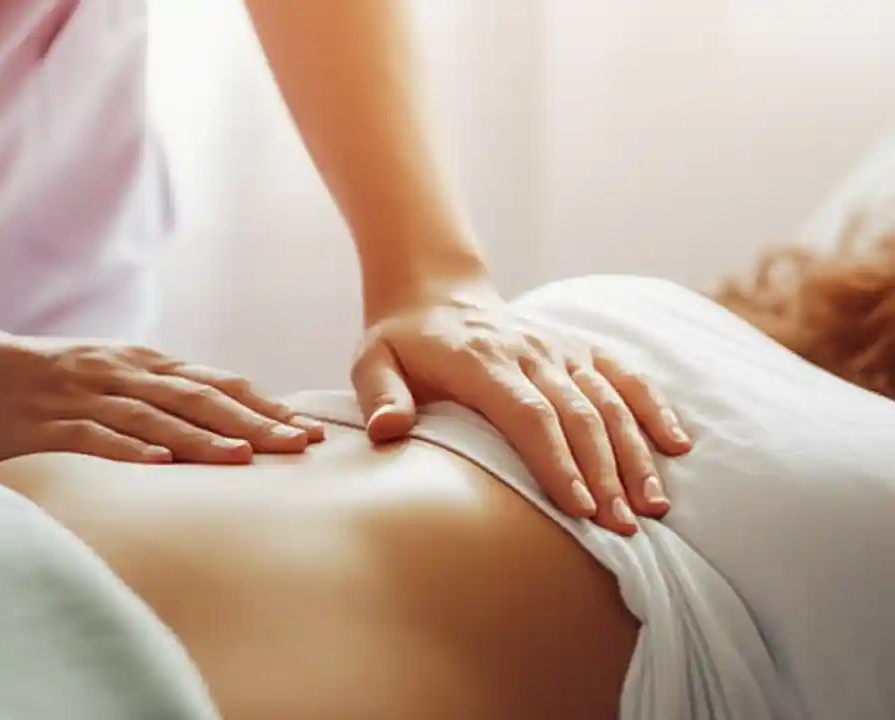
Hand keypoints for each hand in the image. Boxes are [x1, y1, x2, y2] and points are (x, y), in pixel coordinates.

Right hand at [0, 325, 324, 467]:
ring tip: (247, 458)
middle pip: (198, 398)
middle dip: (254, 422)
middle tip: (300, 446)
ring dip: (203, 438)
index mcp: (137, 363)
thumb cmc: (40, 380)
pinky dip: (127, 452)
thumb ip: (154, 395)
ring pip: (153, 418)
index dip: (262, 404)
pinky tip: (159, 466)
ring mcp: (82, 399)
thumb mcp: (105, 373)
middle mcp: (119, 375)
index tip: (307, 427)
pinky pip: (91, 440)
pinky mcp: (44, 428)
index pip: (213, 382)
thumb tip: (219, 424)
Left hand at [351, 283, 691, 535]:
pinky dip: (654, 408)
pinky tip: (678, 447)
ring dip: (634, 455)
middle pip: (577, 415)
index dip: (555, 460)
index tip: (577, 508)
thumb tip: (388, 431)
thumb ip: (380, 396)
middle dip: (602, 475)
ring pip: (608, 401)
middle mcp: (529, 351)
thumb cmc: (401, 341)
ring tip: (652, 507)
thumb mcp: (372, 362)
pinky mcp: (579, 347)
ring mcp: (559, 347)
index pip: (527, 413)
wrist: (434, 291)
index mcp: (479, 359)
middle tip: (621, 530)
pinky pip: (626, 375)